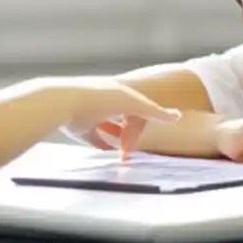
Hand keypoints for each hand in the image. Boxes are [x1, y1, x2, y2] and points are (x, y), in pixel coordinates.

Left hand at [51, 79, 179, 157]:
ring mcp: (91, 114)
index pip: (139, 103)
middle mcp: (105, 101)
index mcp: (119, 90)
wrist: (64, 102)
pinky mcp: (79, 128)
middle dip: (132, 128)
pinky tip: (110, 152)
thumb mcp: (133, 103)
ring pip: (109, 127)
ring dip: (118, 137)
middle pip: (125, 116)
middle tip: (137, 143)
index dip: (150, 114)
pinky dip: (103, 145)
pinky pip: (94, 138)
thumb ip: (155, 111)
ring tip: (126, 150)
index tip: (158, 125)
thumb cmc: (100, 98)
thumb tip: (177, 117)